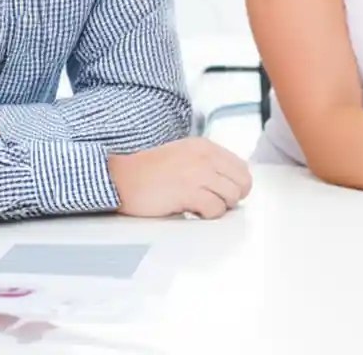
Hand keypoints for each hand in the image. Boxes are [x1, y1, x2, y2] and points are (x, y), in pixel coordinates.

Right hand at [107, 138, 252, 218]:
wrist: (121, 178)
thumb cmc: (150, 171)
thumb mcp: (185, 156)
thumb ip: (208, 164)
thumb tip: (232, 183)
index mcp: (205, 147)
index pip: (242, 167)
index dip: (237, 184)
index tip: (225, 193)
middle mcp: (205, 157)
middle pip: (242, 182)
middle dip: (232, 197)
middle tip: (213, 202)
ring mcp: (197, 173)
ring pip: (231, 196)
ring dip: (219, 206)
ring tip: (199, 205)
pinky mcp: (188, 192)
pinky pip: (215, 209)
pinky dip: (207, 214)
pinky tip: (191, 210)